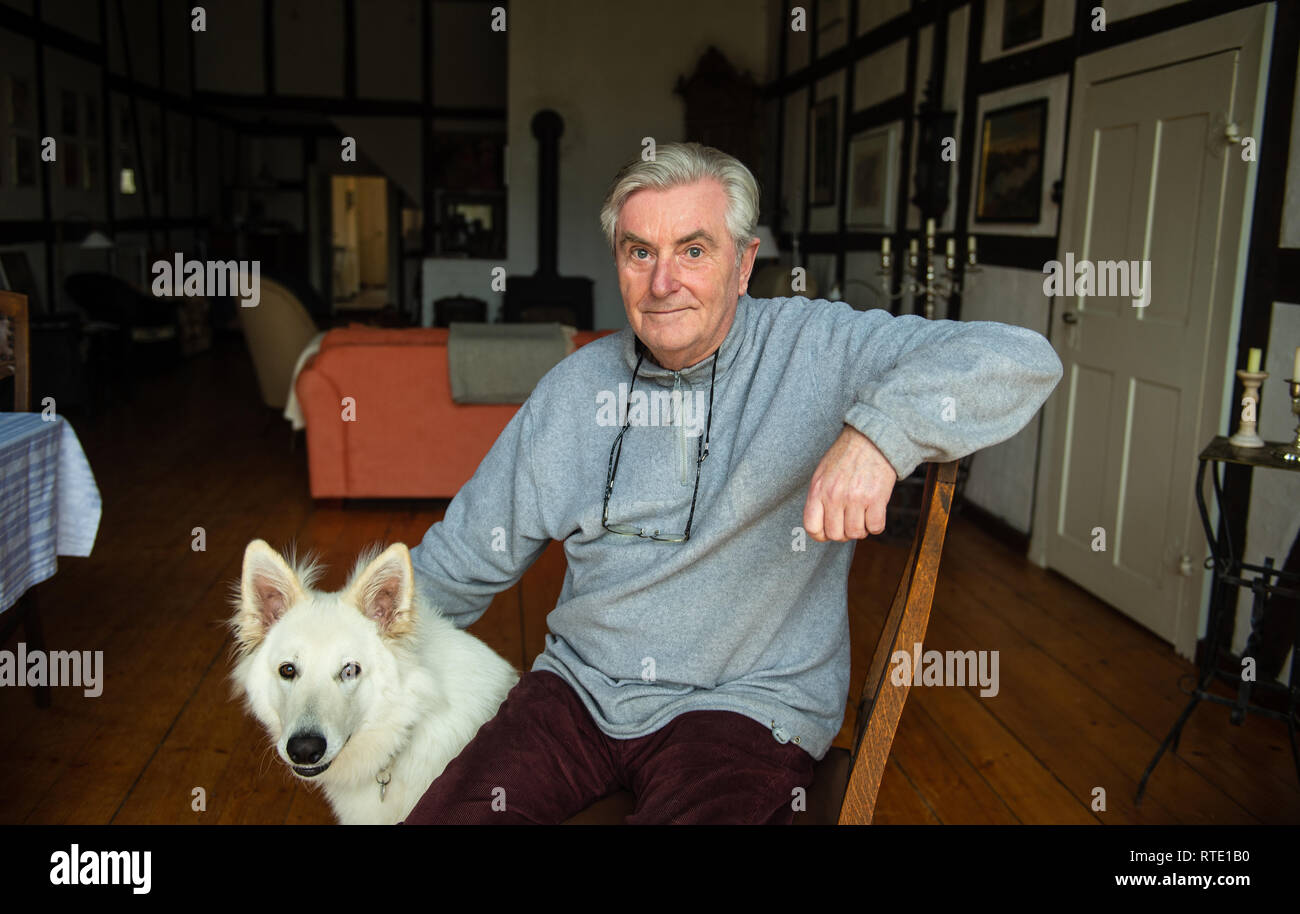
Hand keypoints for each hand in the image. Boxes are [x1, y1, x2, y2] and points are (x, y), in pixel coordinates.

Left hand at [803, 425, 896, 541]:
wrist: (871, 440)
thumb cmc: (846, 457)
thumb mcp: (822, 474)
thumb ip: (818, 498)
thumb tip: (819, 526)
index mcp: (818, 490)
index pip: (812, 527)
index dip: (821, 535)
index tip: (828, 532)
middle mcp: (834, 496)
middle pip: (836, 535)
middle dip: (844, 533)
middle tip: (849, 522)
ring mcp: (856, 498)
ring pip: (856, 534)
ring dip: (861, 529)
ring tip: (862, 516)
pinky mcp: (876, 498)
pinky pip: (876, 527)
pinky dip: (876, 525)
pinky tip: (874, 513)